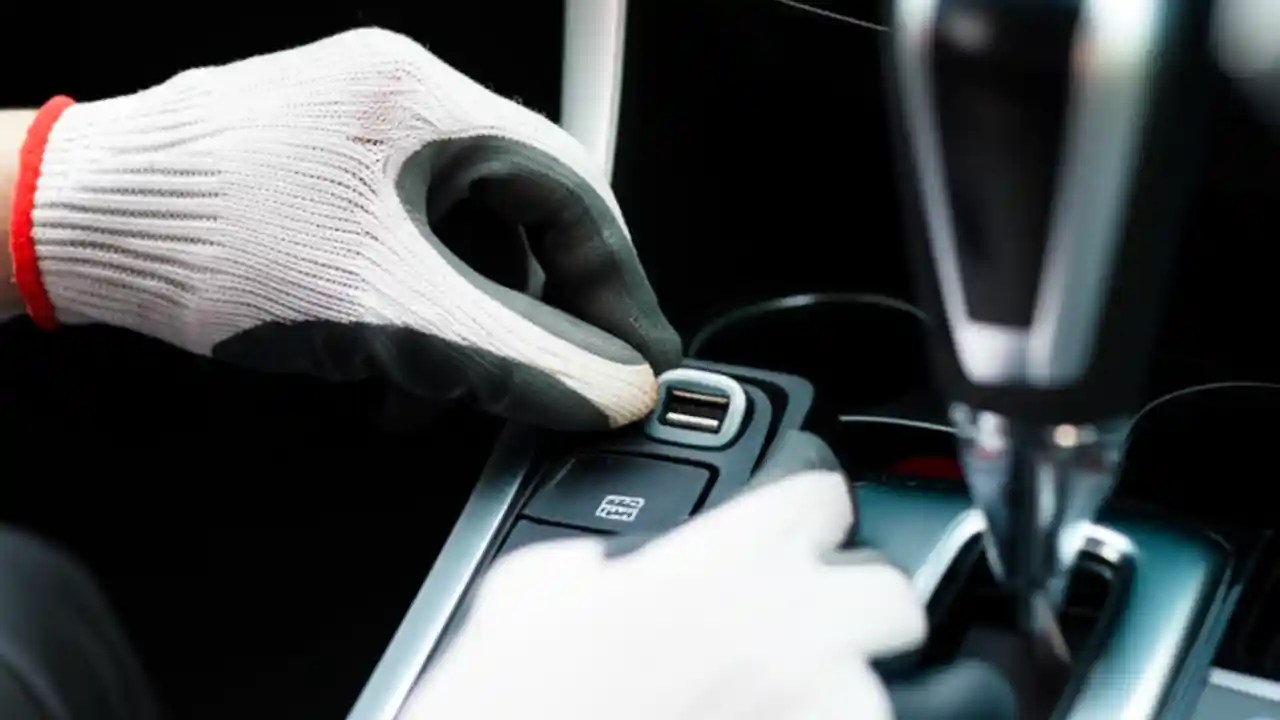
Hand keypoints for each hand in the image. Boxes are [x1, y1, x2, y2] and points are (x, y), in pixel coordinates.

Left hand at [7, 28, 680, 428]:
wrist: (74, 228)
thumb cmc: (202, 240)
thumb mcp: (390, 314)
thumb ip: (519, 357)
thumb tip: (613, 387)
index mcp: (428, 103)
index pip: (573, 196)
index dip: (618, 287)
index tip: (637, 355)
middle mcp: (399, 100)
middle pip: (522, 217)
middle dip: (540, 311)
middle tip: (559, 380)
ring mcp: (358, 131)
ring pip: (465, 236)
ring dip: (473, 319)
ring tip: (448, 389)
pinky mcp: (323, 170)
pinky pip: (410, 237)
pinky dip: (422, 303)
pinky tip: (397, 362)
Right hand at [400, 433, 927, 719]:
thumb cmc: (514, 699)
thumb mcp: (529, 592)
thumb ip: (590, 561)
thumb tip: (596, 570)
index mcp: (716, 561)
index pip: (820, 497)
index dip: (810, 512)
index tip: (803, 531)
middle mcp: (782, 628)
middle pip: (889, 593)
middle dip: (855, 606)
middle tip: (807, 626)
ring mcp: (808, 705)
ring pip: (870, 686)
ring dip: (828, 691)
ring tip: (763, 703)